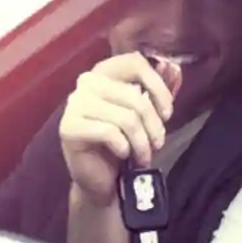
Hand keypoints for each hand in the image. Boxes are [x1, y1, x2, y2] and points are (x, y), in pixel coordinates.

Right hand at [59, 52, 182, 205]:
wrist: (101, 179)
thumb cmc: (124, 143)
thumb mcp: (143, 116)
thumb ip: (154, 92)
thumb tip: (172, 68)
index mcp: (104, 73)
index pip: (135, 62)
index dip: (158, 87)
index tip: (166, 113)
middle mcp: (86, 83)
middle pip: (134, 96)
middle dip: (153, 125)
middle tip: (157, 144)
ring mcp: (74, 105)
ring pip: (125, 118)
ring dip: (142, 142)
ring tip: (144, 156)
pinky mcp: (69, 128)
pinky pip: (110, 133)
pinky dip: (124, 148)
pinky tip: (123, 154)